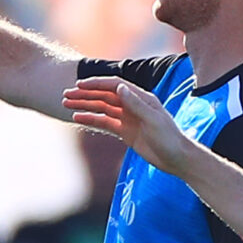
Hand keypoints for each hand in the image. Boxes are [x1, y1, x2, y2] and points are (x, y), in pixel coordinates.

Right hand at [62, 76, 192, 174]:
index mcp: (141, 97)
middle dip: (85, 94)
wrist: (176, 158)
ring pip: (102, 108)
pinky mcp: (125, 131)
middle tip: (66, 95)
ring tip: (66, 104)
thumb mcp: (152, 120)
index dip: (96, 84)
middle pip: (105, 96)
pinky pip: (105, 123)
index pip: (114, 86)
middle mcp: (133, 105)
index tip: (79, 85)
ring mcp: (128, 118)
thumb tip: (119, 87)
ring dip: (85, 105)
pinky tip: (78, 118)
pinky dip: (91, 120)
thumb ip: (135, 104)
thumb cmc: (169, 137)